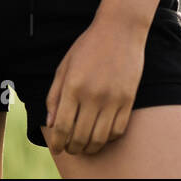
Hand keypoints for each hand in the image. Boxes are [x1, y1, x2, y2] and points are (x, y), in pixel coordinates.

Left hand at [40, 15, 146, 155]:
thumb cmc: (88, 47)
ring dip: (90, 148)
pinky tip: (101, 136)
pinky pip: (118, 130)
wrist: (120, 30)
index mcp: (73, 86)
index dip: (58, 143)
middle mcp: (93, 95)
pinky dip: (108, 139)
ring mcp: (113, 99)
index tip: (57, 149)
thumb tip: (51, 124)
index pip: (63, 126)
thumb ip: (55, 96)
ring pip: (100, 138)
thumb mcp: (64, 67)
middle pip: (80, 136)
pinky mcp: (128, 100)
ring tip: (84, 147)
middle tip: (70, 149)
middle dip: (72, 148)